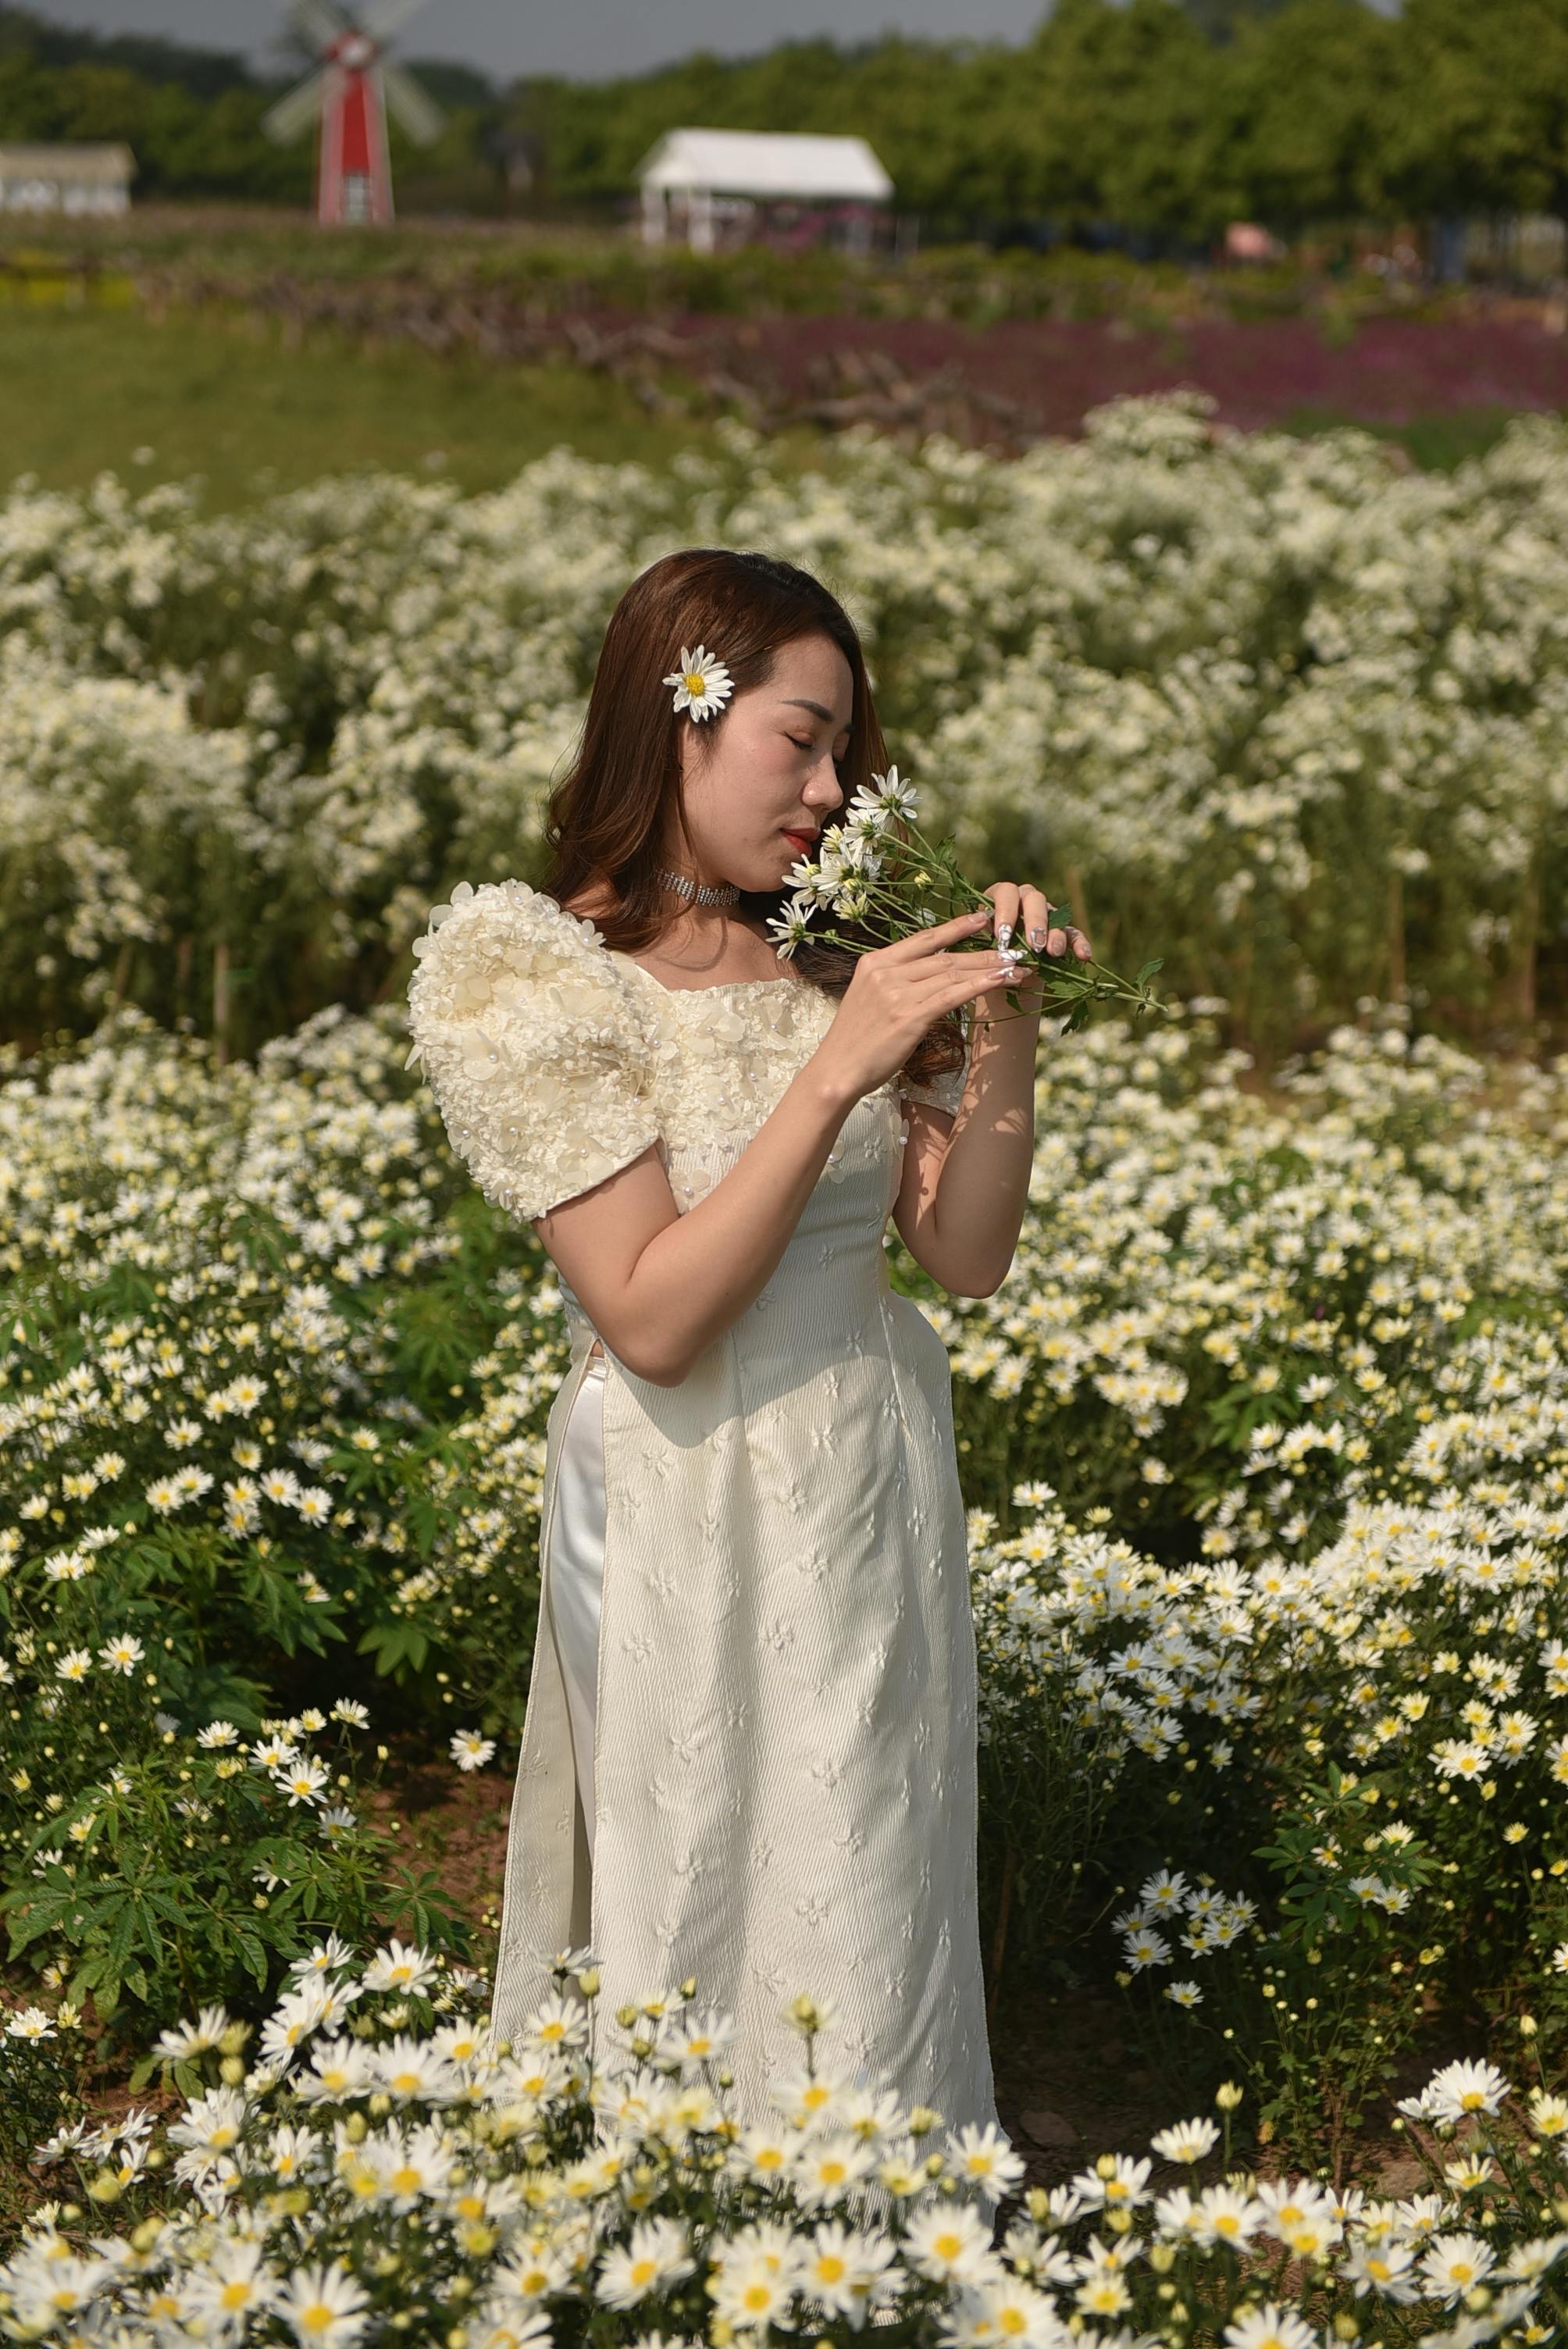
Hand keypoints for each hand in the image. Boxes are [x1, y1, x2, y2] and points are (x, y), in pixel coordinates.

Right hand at [813, 907, 1017, 1104]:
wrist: (837, 1070)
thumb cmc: (855, 1041)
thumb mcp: (869, 999)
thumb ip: (895, 982)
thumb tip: (928, 977)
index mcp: (874, 962)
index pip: (922, 939)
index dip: (955, 928)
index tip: (980, 918)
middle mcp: (885, 972)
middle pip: (944, 956)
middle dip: (982, 952)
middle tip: (1011, 947)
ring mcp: (897, 993)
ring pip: (952, 973)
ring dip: (989, 968)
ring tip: (1016, 966)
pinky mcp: (910, 1016)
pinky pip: (953, 995)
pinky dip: (981, 985)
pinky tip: (1001, 981)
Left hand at [974, 880, 1090, 1015]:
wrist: (1002, 982)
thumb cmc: (985, 964)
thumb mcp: (980, 954)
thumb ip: (986, 945)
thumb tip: (998, 947)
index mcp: (999, 900)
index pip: (1005, 892)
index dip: (1005, 911)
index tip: (1002, 936)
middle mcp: (1024, 901)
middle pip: (1033, 898)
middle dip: (1034, 921)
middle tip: (1033, 944)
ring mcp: (1045, 915)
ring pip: (1053, 914)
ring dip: (1054, 933)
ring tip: (1052, 952)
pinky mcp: (1062, 933)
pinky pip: (1073, 934)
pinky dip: (1079, 944)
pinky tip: (1084, 956)